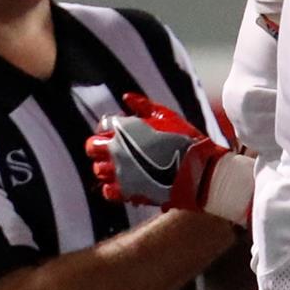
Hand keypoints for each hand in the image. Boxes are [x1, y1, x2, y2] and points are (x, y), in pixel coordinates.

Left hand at [86, 92, 241, 217]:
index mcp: (124, 129)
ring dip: (107, 167)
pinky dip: (112, 188)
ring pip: (98, 170)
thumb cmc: (184, 141)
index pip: (103, 125)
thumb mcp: (166, 116)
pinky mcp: (127, 191)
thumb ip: (143, 105)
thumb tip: (127, 97)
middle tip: (114, 150)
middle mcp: (117, 150)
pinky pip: (107, 191)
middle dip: (101, 147)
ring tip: (121, 167)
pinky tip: (124, 183)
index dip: (110, 128)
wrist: (196, 171)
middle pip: (93, 147)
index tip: (119, 132)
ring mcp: (120, 171)